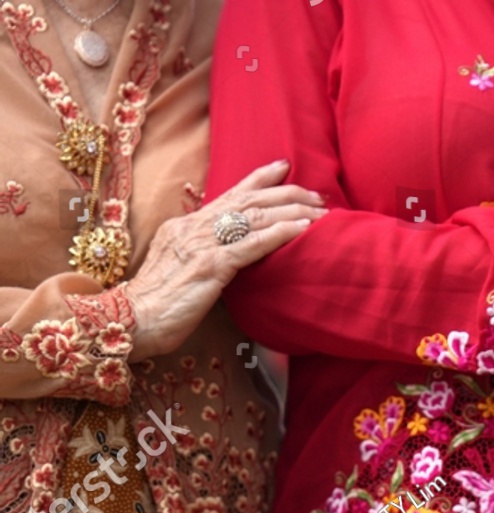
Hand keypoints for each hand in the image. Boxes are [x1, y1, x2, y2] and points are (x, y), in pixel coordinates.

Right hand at [125, 161, 324, 359]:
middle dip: (287, 193)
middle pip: (247, 200)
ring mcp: (201, 245)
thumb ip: (202, 253)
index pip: (228, 194)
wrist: (131, 320)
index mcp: (185, 226)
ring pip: (253, 217)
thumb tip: (229, 251)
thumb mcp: (180, 267)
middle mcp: (193, 228)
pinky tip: (302, 229)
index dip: (259, 178)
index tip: (285, 167)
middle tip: (318, 194)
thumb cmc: (157, 304)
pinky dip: (279, 234)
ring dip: (292, 211)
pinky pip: (250, 245)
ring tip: (320, 211)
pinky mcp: (209, 267)